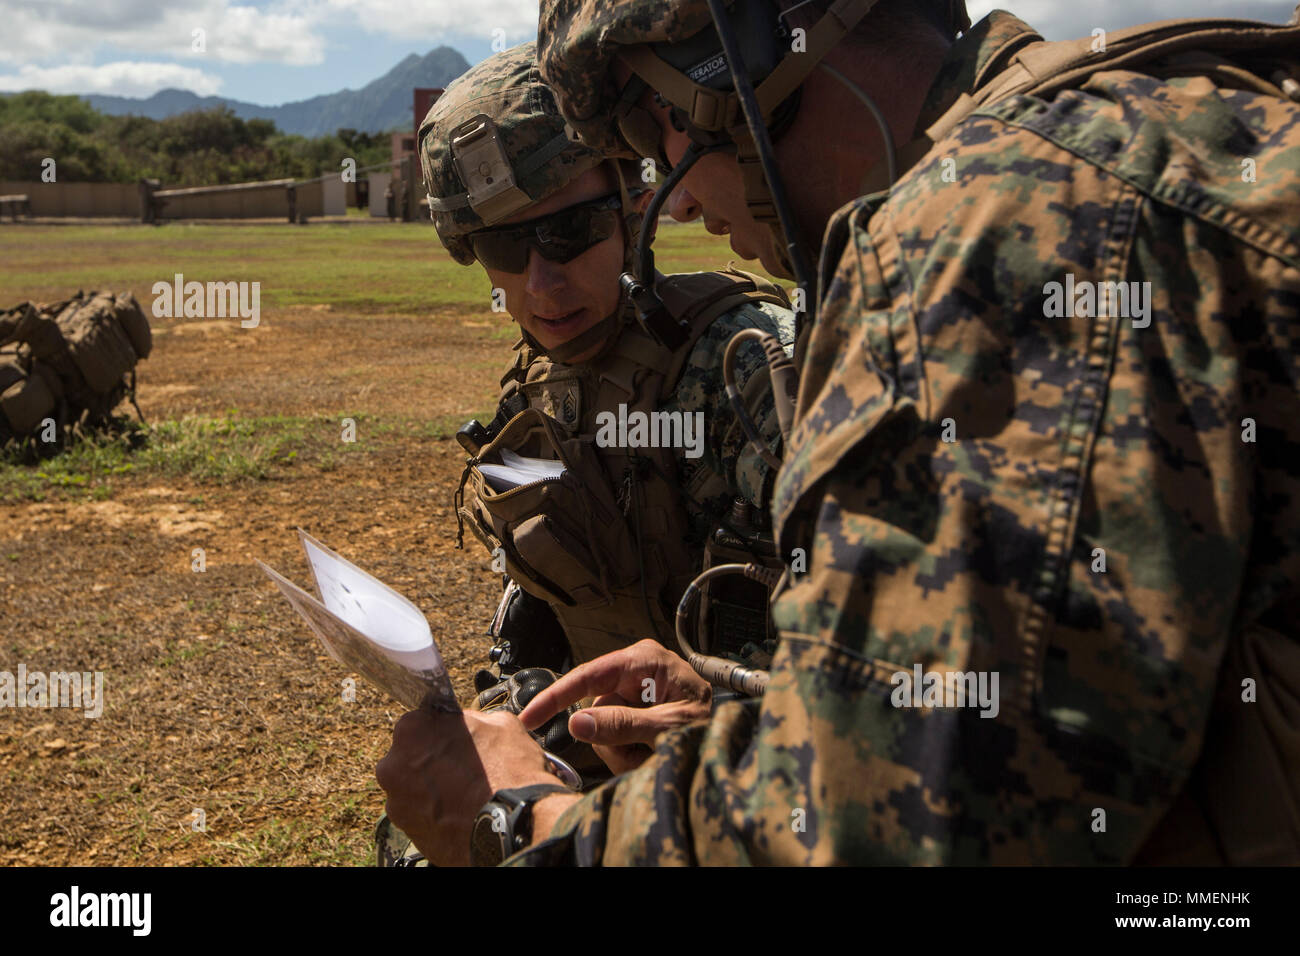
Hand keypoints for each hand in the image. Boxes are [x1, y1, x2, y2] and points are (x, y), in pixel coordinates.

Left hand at [375, 707, 579, 865]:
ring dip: (431, 791)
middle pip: (410, 757)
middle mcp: (393, 764)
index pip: (422, 722)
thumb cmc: (508, 772)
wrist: (513, 827)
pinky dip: (433, 816)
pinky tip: (458, 817)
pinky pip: (417, 816)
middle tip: (462, 773)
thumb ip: (471, 719)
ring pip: (411, 789)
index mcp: (412, 728)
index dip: (443, 733)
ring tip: (463, 799)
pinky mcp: (404, 832)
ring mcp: (395, 801)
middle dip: (432, 763)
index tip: (458, 744)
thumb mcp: (500, 724)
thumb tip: (467, 724)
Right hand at [518, 639, 711, 773]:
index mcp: (645, 660)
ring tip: (651, 756)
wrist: (732, 743)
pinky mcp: (632, 711)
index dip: (555, 698)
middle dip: (611, 741)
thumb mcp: (668, 729)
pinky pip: (610, 737)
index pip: (589, 676)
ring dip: (621, 752)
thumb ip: (622, 725)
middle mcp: (635, 670)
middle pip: (593, 710)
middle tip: (640, 757)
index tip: (529, 718)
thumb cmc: (710, 727)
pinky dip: (626, 754)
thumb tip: (576, 722)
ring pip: (599, 729)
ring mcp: (632, 692)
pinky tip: (649, 754)